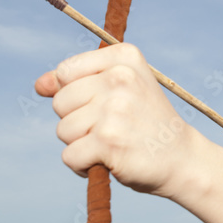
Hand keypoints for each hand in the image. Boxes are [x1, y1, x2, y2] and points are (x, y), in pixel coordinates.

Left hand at [35, 43, 187, 196]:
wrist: (182, 158)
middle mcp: (120, 78)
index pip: (65, 72)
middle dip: (77, 121)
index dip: (75, 94)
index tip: (103, 104)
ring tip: (112, 144)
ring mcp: (114, 110)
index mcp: (124, 57)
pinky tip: (108, 161)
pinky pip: (69, 156)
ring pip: (62, 130)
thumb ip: (77, 82)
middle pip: (60, 102)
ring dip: (81, 144)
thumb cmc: (146, 122)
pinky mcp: (108, 142)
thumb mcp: (120, 90)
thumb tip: (39, 85)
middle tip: (112, 128)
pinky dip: (83, 165)